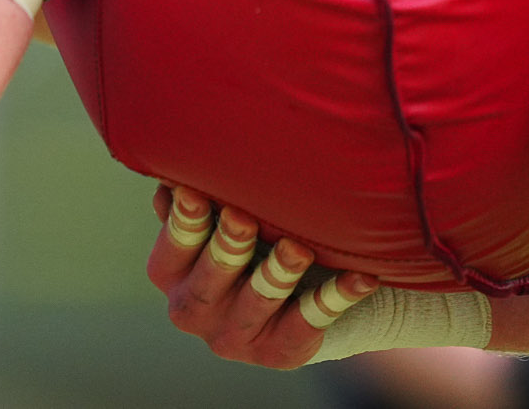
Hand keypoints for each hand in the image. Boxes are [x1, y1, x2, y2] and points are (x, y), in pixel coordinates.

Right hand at [149, 184, 378, 369]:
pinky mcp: (282, 353)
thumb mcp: (210, 227)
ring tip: (297, 249)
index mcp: (169, 276)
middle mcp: (194, 312)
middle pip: (210, 280)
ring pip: (260, 303)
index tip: (192, 193)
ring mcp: (236, 339)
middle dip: (227, 248)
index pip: (173, 248)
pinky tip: (359, 278)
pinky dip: (336, 298)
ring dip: (278, 274)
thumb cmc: (241, 247)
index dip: (183, 223)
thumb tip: (171, 174)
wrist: (286, 304)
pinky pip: (311, 322)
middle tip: (242, 219)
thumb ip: (189, 205)